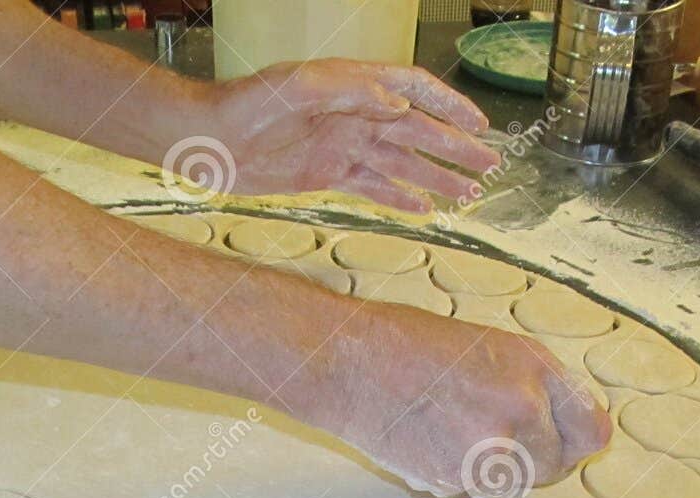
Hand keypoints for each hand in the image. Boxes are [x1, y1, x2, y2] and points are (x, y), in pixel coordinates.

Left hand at [209, 60, 501, 212]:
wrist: (209, 140)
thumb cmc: (246, 104)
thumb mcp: (297, 87)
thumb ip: (351, 91)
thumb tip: (399, 104)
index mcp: (353, 86)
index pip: (414, 91)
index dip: (449, 106)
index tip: (478, 124)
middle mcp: (354, 116)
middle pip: (417, 131)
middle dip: (455, 148)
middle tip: (489, 165)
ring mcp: (342, 147)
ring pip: (402, 163)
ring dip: (436, 177)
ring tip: (468, 193)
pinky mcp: (327, 175)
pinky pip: (373, 187)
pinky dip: (400, 197)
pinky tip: (424, 209)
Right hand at [298, 304, 612, 497]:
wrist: (351, 364)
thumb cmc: (408, 347)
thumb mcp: (488, 348)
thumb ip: (529, 385)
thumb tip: (559, 427)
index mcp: (536, 368)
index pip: (591, 429)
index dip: (574, 440)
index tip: (560, 445)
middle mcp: (524, 407)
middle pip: (556, 465)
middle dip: (530, 461)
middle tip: (492, 442)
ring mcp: (494, 447)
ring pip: (514, 484)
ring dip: (491, 472)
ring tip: (451, 434)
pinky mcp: (461, 478)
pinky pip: (473, 491)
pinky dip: (454, 477)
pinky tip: (427, 443)